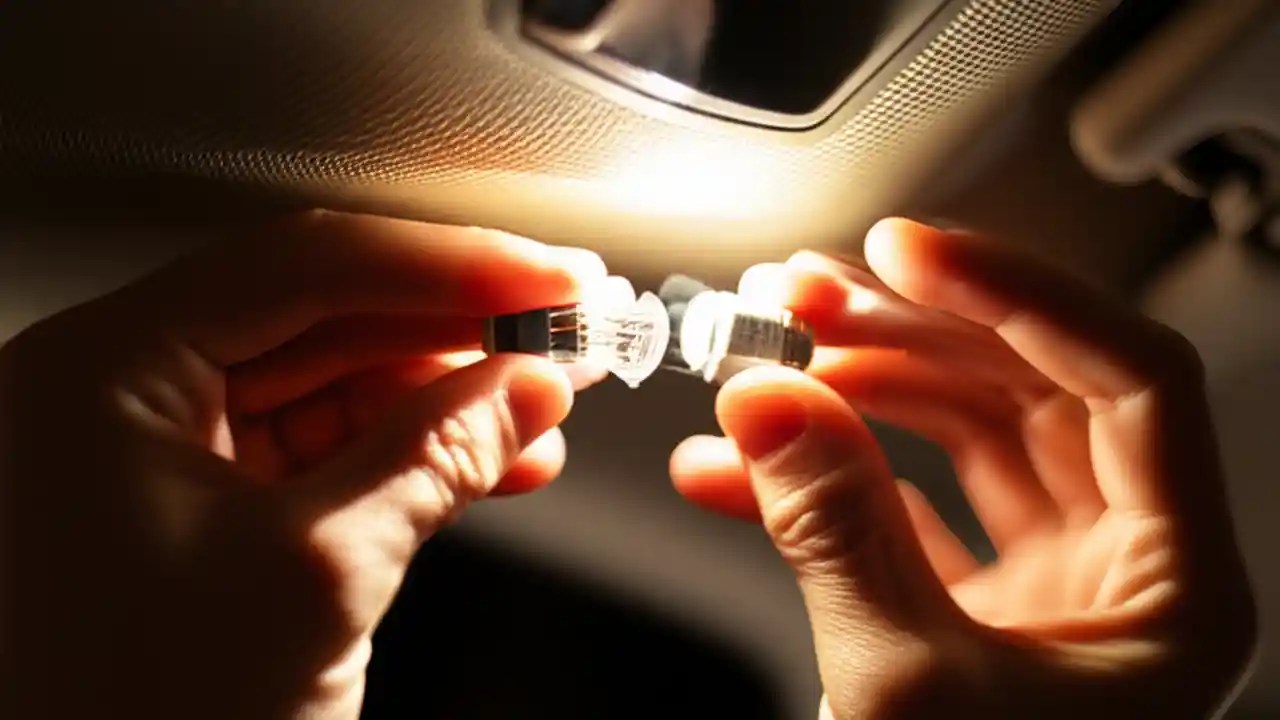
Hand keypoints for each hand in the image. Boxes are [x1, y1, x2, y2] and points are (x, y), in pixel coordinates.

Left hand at [0, 212, 605, 718]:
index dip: (449, 265)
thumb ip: (436, 455)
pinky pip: (329, 450)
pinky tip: (500, 457)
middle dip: (460, 328)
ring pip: (336, 382)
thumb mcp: (319, 573)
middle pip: (325, 315)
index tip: (548, 278)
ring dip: (451, 395)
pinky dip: (415, 452)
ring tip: (547, 399)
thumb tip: (532, 385)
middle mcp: (118, 395)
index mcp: (99, 376)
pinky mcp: (205, 511)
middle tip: (565, 324)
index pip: (305, 267)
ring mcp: (160, 454)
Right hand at [670, 219, 1256, 718]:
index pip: (1126, 378)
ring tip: (764, 370)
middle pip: (1028, 394)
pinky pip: (903, 512)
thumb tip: (764, 401)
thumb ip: (832, 527)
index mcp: (1175, 586)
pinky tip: (735, 472)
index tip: (906, 251)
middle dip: (905, 335)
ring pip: (961, 442)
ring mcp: (1047, 592)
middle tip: (806, 298)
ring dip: (856, 397)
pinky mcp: (974, 615)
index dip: (1017, 295)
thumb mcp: (907, 685)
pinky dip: (823, 484)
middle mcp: (1123, 574)